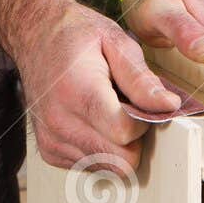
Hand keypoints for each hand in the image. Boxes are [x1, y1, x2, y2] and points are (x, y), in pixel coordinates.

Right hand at [0, 0, 180, 175]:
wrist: (34, 34)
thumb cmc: (76, 34)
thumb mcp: (116, 42)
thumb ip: (141, 79)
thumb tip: (169, 106)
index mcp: (78, 92)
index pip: (125, 134)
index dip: (144, 122)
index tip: (141, 102)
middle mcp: (60, 122)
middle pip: (120, 162)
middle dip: (135, 140)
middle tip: (128, 109)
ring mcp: (52, 140)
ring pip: (107, 169)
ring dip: (117, 146)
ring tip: (109, 111)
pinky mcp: (49, 151)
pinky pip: (91, 166)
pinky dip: (100, 148)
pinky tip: (94, 120)